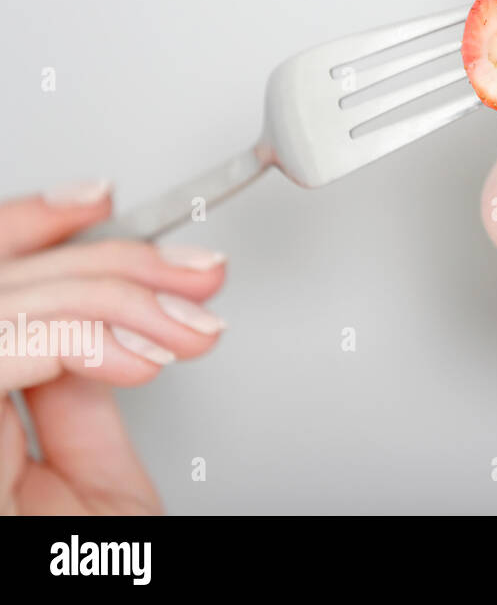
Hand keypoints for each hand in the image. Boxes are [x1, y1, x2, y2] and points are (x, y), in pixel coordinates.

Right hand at [0, 181, 226, 513]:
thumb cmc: (98, 580)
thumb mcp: (92, 497)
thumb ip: (74, 406)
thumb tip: (94, 333)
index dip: (27, 231)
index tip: (100, 205)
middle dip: (105, 263)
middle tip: (194, 275)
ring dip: (107, 294)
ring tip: (186, 320)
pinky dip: (68, 336)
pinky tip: (135, 356)